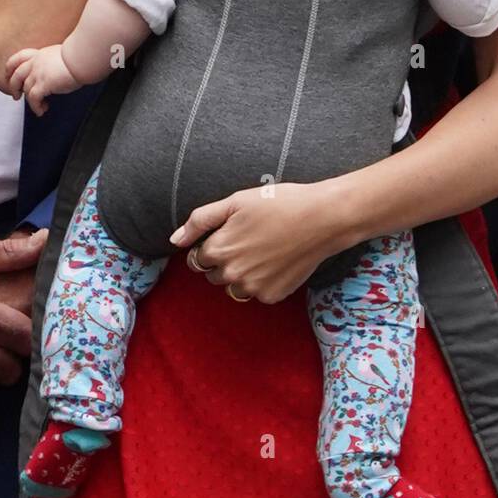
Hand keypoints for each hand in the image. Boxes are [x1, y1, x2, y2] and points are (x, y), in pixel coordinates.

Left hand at [6, 44, 79, 114]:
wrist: (82, 58)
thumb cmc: (79, 57)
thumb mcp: (63, 56)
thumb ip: (54, 63)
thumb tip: (56, 72)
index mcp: (40, 54)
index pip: (19, 57)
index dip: (11, 67)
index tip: (10, 75)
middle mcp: (36, 62)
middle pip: (16, 75)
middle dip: (13, 87)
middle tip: (16, 96)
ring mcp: (38, 73)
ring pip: (25, 89)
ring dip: (29, 101)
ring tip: (38, 108)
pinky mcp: (43, 84)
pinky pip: (33, 99)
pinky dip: (36, 107)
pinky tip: (42, 110)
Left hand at [169, 181, 352, 303]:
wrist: (322, 218)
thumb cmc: (278, 203)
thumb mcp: (234, 202)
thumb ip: (199, 221)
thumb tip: (175, 240)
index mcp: (218, 250)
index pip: (197, 259)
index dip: (211, 245)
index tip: (230, 234)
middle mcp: (232, 274)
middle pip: (214, 275)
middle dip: (225, 260)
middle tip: (249, 239)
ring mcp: (253, 288)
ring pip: (234, 288)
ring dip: (241, 274)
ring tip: (263, 250)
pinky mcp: (273, 296)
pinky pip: (257, 293)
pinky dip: (263, 281)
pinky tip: (277, 260)